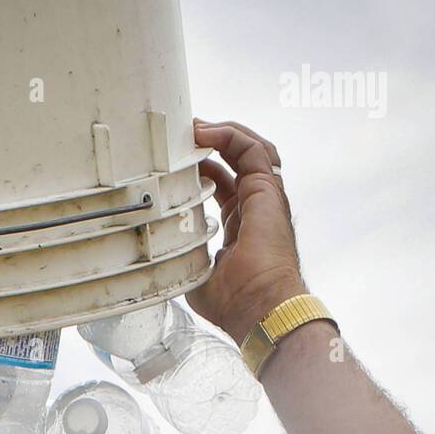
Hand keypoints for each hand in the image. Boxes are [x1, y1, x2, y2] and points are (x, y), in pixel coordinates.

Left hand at [186, 119, 307, 345]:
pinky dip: (229, 135)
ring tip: (194, 128)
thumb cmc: (234, 301)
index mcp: (241, 226)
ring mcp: (265, 197)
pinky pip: (251, 149)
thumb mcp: (197, 276)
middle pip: (237, 161)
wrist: (257, 306)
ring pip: (249, 149)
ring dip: (221, 133)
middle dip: (212, 143)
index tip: (180, 161)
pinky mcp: (267, 190)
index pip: (225, 185)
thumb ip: (186, 258)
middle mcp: (256, 208)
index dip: (204, 168)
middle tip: (185, 135)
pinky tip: (205, 133)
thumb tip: (166, 256)